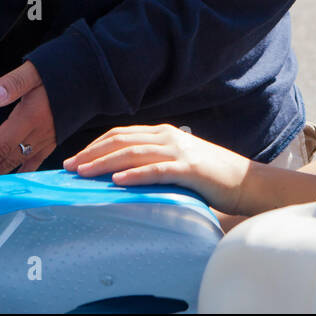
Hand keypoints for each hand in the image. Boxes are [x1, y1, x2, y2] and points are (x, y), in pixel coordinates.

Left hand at [0, 61, 54, 178]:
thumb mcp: (35, 70)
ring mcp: (49, 136)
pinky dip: (27, 168)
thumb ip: (14, 83)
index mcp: (31, 116)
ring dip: (5, 171)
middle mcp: (40, 131)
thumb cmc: (65, 70)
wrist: (93, 76)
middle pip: (9, 157)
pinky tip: (21, 175)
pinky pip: (39, 158)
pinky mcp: (56, 136)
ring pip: (22, 160)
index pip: (3, 145)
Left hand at [62, 124, 252, 213]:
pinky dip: (136, 175)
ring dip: (105, 163)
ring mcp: (179, 151)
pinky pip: (158, 170)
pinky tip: (118, 181)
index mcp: (162, 133)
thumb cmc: (210, 176)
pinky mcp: (190, 169)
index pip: (120, 134)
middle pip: (121, 140)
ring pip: (134, 153)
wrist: (246, 182)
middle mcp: (167, 137)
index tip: (74, 160)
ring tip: (84, 173)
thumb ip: (153, 161)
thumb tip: (120, 174)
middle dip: (92, 153)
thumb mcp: (177, 162)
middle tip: (69, 167)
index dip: (94, 146)